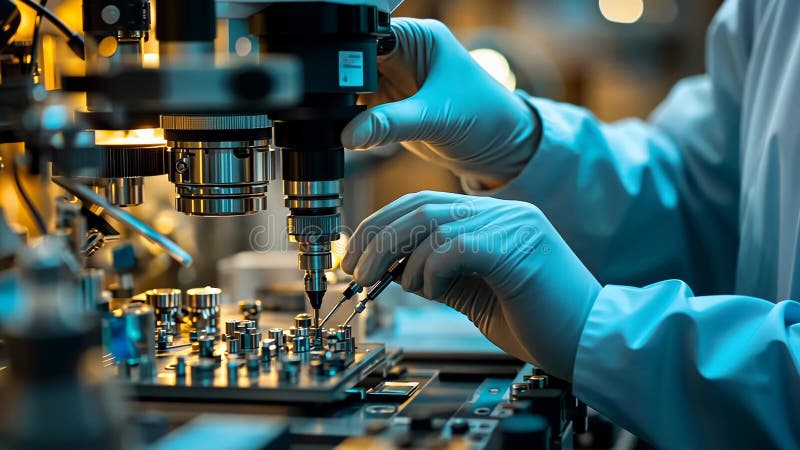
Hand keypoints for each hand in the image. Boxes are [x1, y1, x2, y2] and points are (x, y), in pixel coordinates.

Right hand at [341, 18, 538, 186]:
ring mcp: (394, 81)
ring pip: (351, 88)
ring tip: (343, 124)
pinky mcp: (390, 106)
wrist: (499, 149)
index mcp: (417, 38)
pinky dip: (352, 123)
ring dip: (344, 107)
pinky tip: (352, 134)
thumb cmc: (486, 118)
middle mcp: (402, 54)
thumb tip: (347, 134)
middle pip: (352, 62)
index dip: (346, 58)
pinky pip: (359, 110)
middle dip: (341, 85)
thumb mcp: (436, 117)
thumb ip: (389, 124)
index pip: (367, 36)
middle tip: (332, 108)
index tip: (330, 83)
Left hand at [341, 191, 600, 379]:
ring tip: (406, 289)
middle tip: (355, 271)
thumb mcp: (473, 294)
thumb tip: (390, 270)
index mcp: (494, 217)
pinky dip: (430, 270)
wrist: (590, 342)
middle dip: (376, 239)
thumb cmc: (540, 322)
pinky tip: (434, 290)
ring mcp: (513, 223)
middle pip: (419, 206)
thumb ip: (437, 275)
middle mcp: (504, 210)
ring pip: (430, 222)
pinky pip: (453, 245)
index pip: (423, 204)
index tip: (356, 255)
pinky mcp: (516, 245)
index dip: (381, 225)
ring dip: (401, 259)